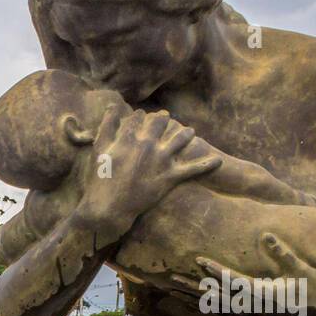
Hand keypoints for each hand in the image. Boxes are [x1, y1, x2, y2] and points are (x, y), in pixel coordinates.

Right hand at [74, 109, 221, 244]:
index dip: (140, 116)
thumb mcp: (97, 150)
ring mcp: (160, 161)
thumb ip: (106, 126)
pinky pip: (192, 170)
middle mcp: (148, 144)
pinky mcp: (169, 178)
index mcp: (130, 136)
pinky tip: (218, 161)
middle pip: (161, 123)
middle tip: (167, 118)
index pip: (139, 117)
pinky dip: (206, 165)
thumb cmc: (98, 180)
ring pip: (180, 139)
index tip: (142, 116)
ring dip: (186, 133)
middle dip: (163, 119)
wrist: (107, 208)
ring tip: (189, 131)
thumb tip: (111, 107)